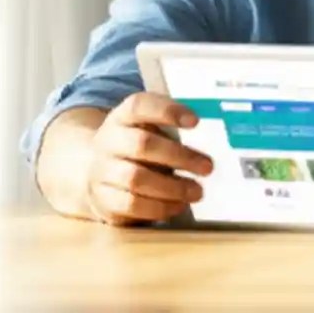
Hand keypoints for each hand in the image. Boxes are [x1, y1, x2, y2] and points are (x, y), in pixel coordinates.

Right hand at [85, 93, 214, 225]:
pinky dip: (159, 207)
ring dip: (173, 187)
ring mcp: (102, 171)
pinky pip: (131, 205)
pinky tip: (179, 205)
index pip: (140, 106)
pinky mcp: (104, 199)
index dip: (167, 111)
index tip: (195, 122)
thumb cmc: (136, 148)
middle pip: (142, 144)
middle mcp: (108, 141)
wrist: (95, 172)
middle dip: (180, 156)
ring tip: (198, 191)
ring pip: (136, 179)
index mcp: (122, 117)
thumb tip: (217, 139)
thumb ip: (171, 130)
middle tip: (208, 166)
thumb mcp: (147, 130)